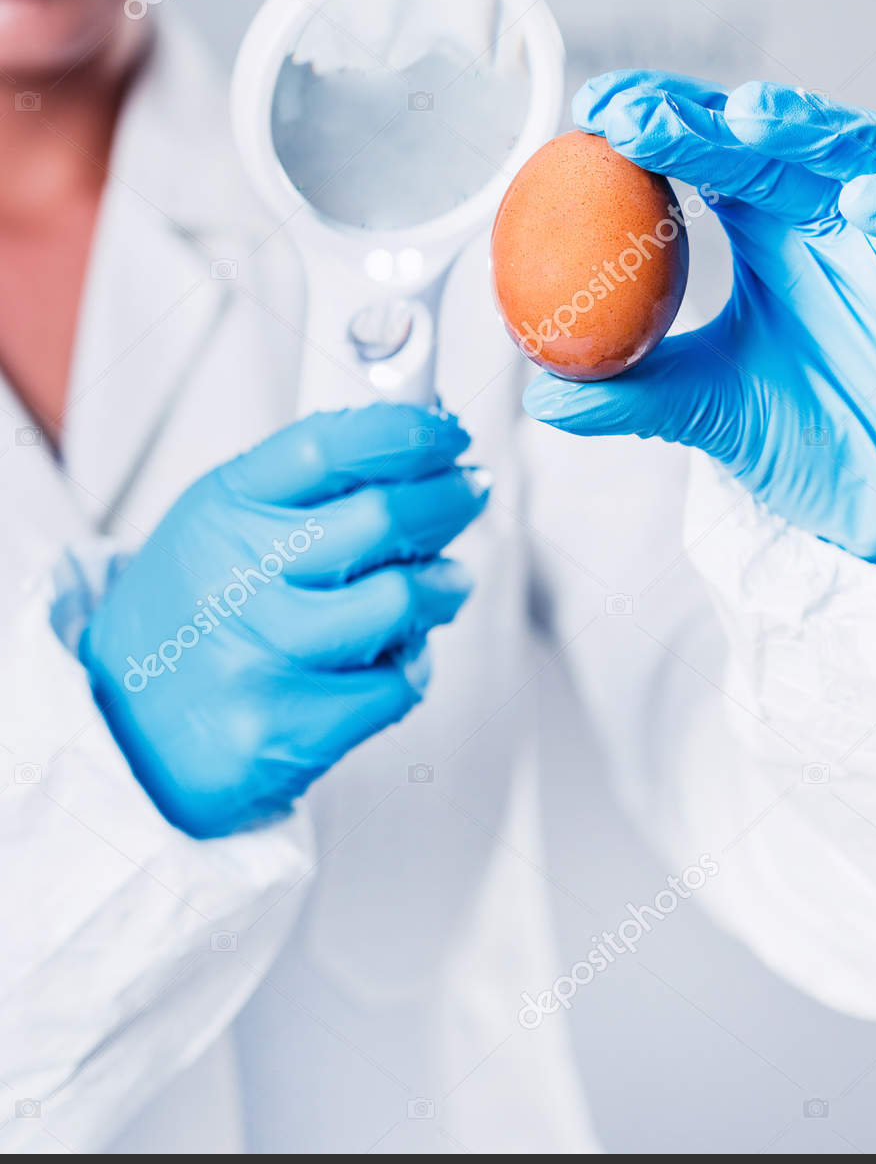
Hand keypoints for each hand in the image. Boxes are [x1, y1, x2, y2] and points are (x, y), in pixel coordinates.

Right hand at [81, 404, 486, 836]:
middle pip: (382, 515)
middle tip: (467, 494)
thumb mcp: (220, 526)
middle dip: (449, 498)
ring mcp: (263, 653)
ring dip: (443, 587)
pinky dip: (412, 666)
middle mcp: (237, 575)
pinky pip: (395, 684)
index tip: (448, 434)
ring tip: (441, 585)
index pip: (329, 446)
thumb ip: (306, 491)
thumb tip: (420, 459)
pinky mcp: (287, 728)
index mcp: (222, 510)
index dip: (407, 432)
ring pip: (403, 600)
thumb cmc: (188, 618)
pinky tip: (393, 658)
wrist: (119, 731)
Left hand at [524, 73, 875, 586]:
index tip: (593, 111)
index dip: (664, 122)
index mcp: (777, 229)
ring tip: (750, 120)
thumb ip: (632, 394)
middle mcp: (844, 220)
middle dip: (714, 115)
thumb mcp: (712, 414)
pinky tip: (867, 205)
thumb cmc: (817, 439)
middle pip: (784, 141)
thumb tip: (537, 390)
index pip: (718, 152)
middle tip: (642, 113)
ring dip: (816, 132)